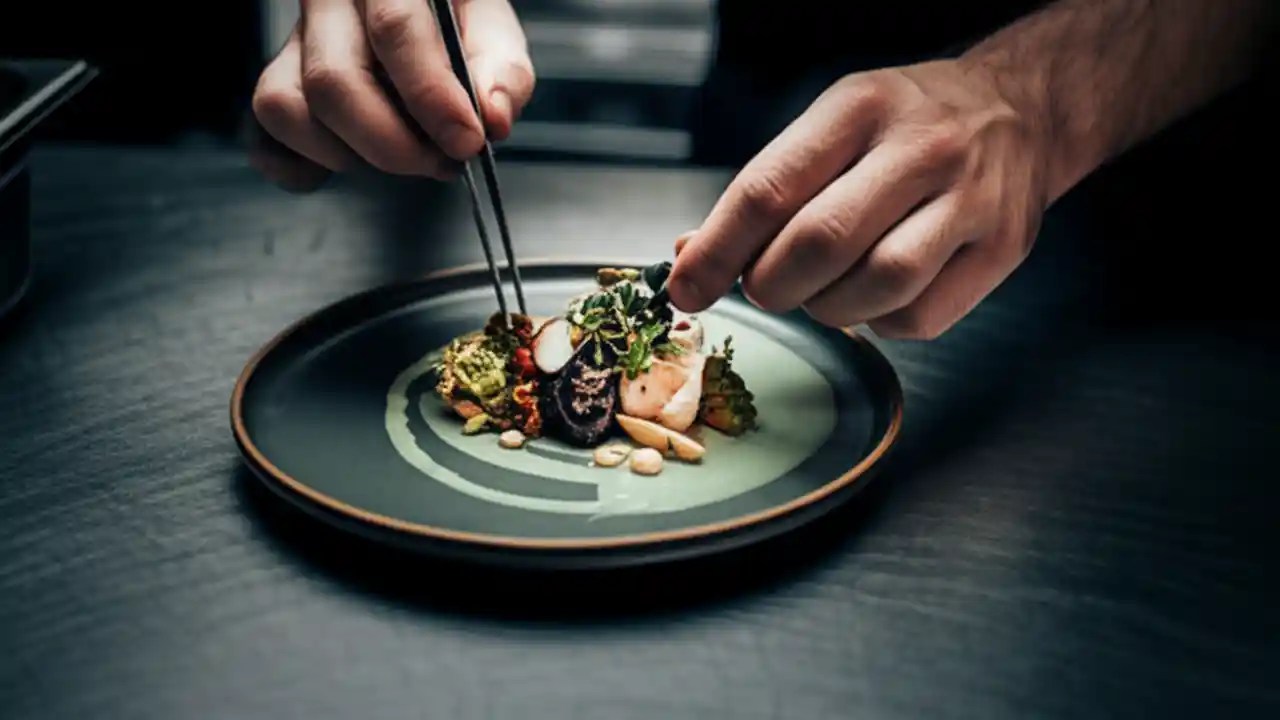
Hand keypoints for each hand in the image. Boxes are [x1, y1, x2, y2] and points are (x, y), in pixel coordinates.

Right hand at [249, 0, 533, 187]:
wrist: (420, 13)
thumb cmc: (452, 20)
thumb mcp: (492, 31)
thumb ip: (502, 71)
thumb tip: (494, 116)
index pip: (394, 29)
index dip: (430, 96)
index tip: (465, 141)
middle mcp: (326, 1)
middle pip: (332, 80)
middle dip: (393, 143)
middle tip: (442, 161)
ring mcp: (291, 42)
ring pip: (287, 108)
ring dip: (351, 154)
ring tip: (406, 153)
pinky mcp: (276, 82)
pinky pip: (268, 136)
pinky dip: (307, 166)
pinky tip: (353, 159)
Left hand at [668, 59, 1048, 339]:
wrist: (1020, 111)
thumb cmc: (905, 125)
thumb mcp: (832, 128)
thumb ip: (767, 190)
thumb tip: (693, 257)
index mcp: (860, 107)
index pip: (770, 189)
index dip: (717, 250)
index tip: (685, 286)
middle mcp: (922, 147)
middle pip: (821, 244)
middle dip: (771, 284)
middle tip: (764, 286)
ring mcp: (972, 200)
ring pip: (876, 286)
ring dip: (827, 307)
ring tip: (823, 288)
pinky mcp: (1002, 250)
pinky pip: (918, 317)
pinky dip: (879, 320)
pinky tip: (875, 293)